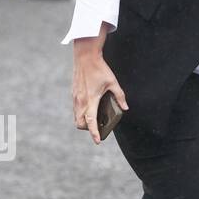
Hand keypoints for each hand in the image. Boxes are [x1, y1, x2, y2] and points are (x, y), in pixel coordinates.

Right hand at [72, 31, 126, 145]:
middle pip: (80, 123)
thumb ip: (119, 96)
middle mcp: (80, 101)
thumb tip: (125, 108)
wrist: (85, 57)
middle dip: (88, 128)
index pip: (90, 121)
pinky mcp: (73, 94)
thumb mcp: (113, 82)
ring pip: (76, 117)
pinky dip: (81, 113)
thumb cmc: (100, 69)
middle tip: (98, 126)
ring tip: (95, 119)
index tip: (97, 141)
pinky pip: (75, 109)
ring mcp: (75, 98)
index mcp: (90, 100)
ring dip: (83, 121)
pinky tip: (90, 108)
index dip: (94, 132)